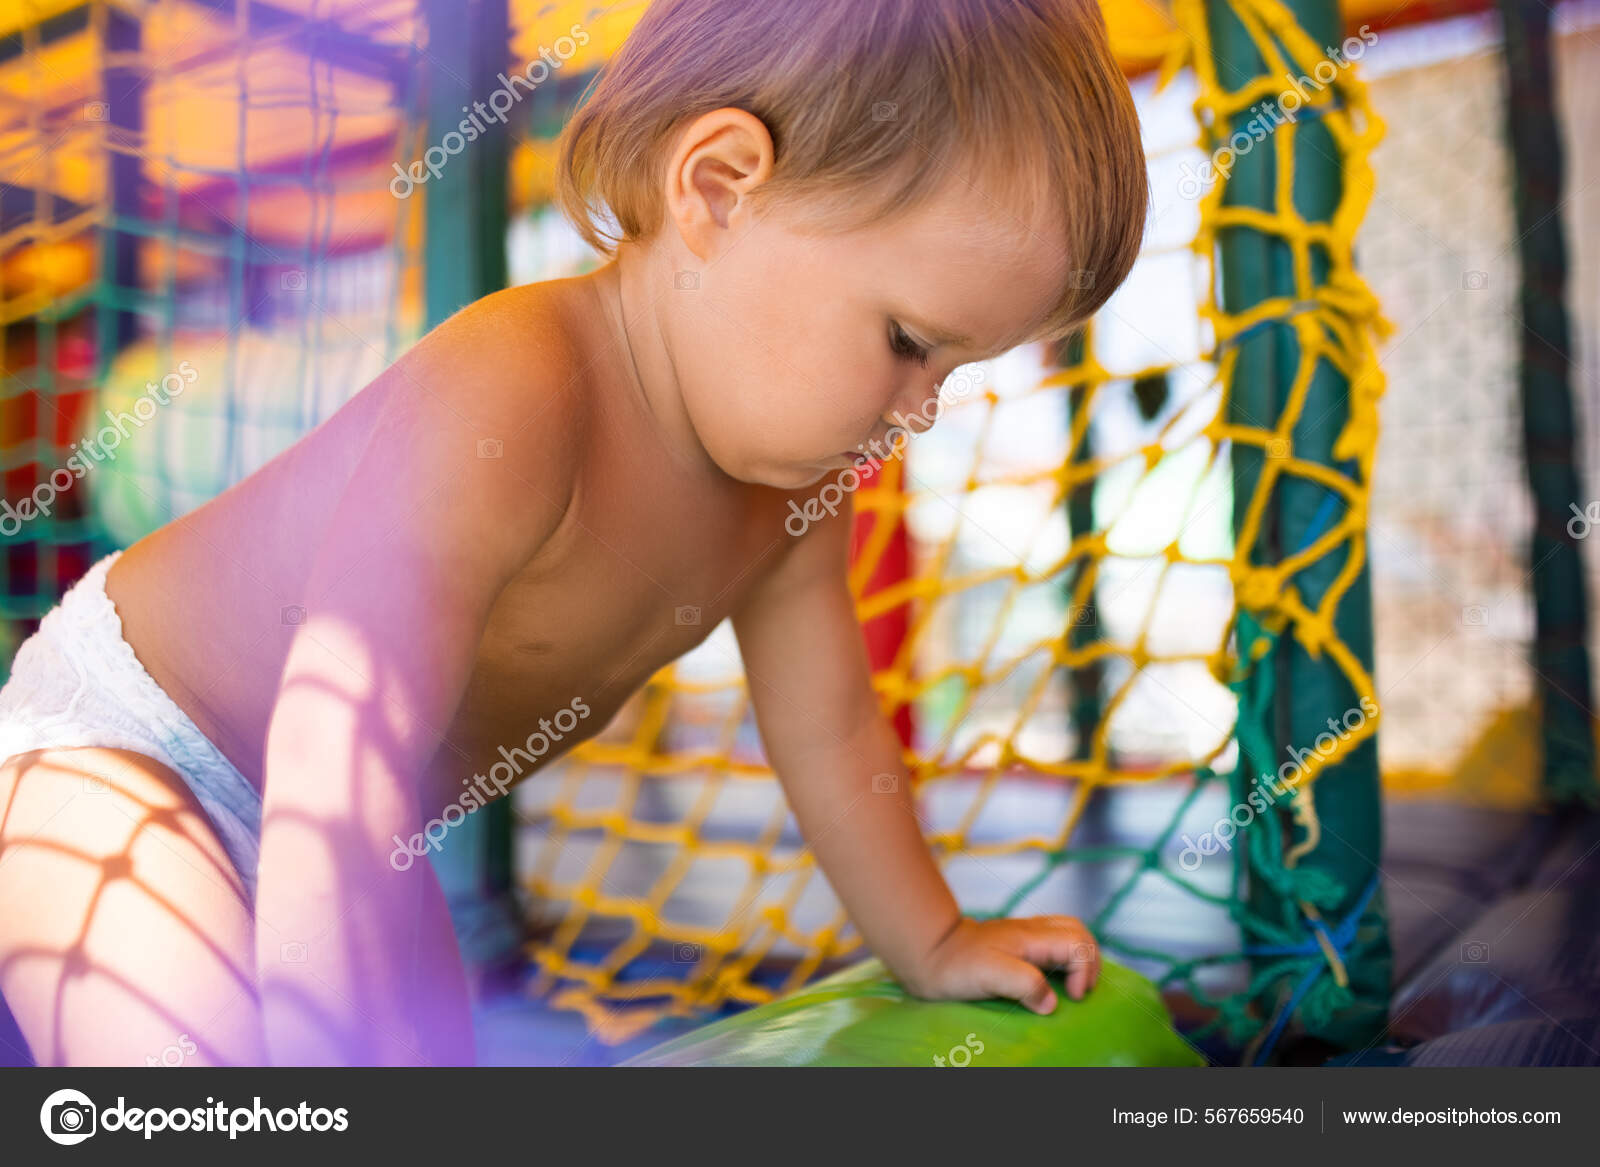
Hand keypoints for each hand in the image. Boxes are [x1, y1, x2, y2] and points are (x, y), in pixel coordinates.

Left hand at [905, 916, 1101, 1014]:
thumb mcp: (992, 975)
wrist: (930, 953)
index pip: (1078, 943)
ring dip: (1079, 957)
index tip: (1071, 997)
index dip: (1085, 971)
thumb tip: (1051, 1002)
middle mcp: (1033, 931)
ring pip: (1068, 933)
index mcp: (1032, 937)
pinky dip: (1064, 958)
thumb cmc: (958, 964)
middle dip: (1090, 960)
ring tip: (1074, 985)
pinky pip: (1053, 942)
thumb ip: (1025, 984)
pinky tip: (1055, 978)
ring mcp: (1026, 935)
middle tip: (1080, 991)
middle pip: (1079, 931)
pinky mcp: (1018, 943)